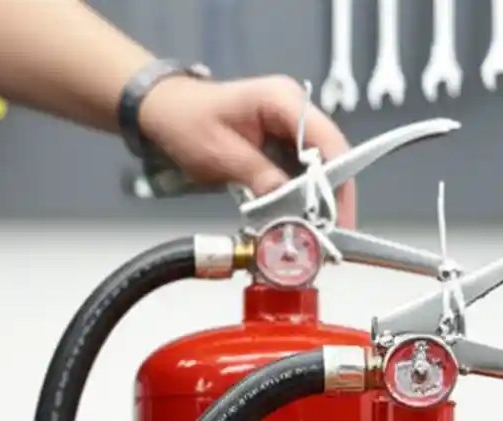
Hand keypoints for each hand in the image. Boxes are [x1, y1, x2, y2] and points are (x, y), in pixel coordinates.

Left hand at [137, 74, 356, 228]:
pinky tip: (295, 222)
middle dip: (331, 199)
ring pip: (318, 170)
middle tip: (331, 237)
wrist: (165, 109)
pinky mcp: (280, 144)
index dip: (337, 182)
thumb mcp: (219, 153)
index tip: (337, 218)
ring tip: (314, 236)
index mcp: (283, 101)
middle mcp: (294, 110)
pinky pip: (299, 174)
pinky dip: (298, 199)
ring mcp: (289, 127)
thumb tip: (288, 206)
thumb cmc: (186, 120)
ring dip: (315, 202)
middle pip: (331, 158)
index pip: (328, 142)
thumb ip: (257, 176)